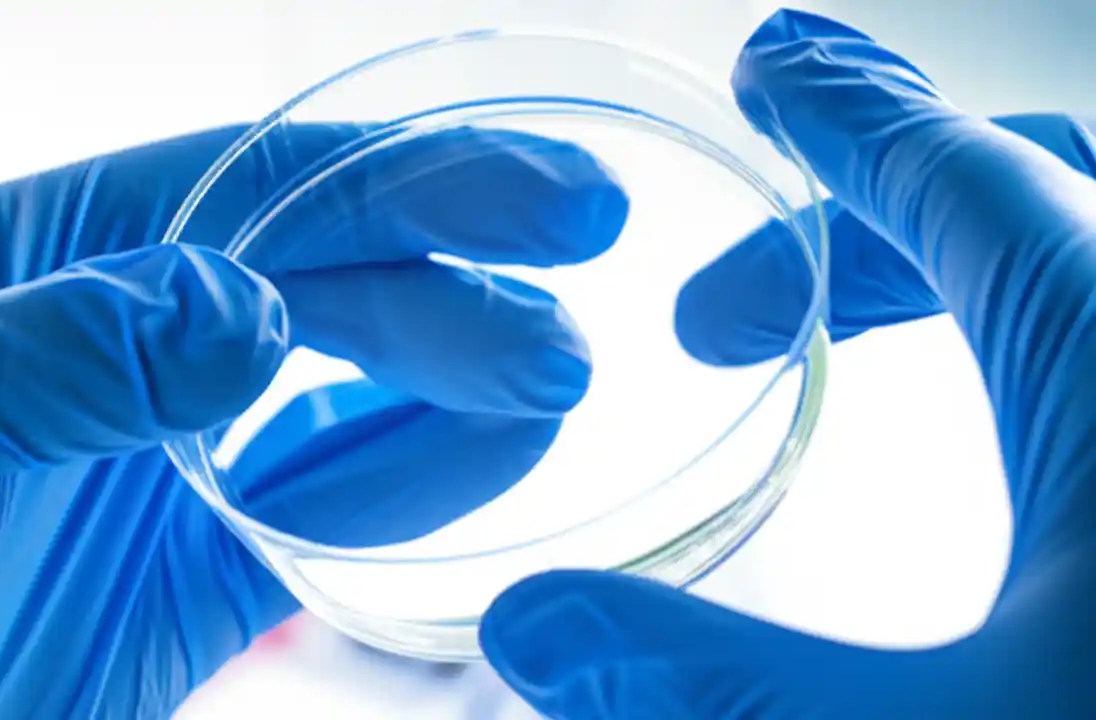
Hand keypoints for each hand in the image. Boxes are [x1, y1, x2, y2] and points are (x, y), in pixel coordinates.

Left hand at [0, 123, 625, 717]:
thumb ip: (53, 357)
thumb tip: (241, 314)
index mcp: (56, 253)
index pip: (258, 187)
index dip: (407, 178)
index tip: (544, 194)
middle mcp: (140, 331)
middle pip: (334, 280)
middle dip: (464, 284)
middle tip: (573, 315)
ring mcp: (192, 441)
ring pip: (360, 388)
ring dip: (465, 381)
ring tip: (560, 384)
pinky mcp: (221, 549)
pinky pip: (343, 502)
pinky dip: (423, 480)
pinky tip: (502, 457)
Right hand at [481, 10, 1095, 718]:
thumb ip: (720, 686)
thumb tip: (529, 631)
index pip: (961, 178)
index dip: (845, 118)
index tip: (769, 68)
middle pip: (1031, 197)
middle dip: (857, 215)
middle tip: (716, 309)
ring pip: (1092, 266)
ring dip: (953, 270)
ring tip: (831, 334)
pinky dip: (1046, 341)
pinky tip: (1004, 434)